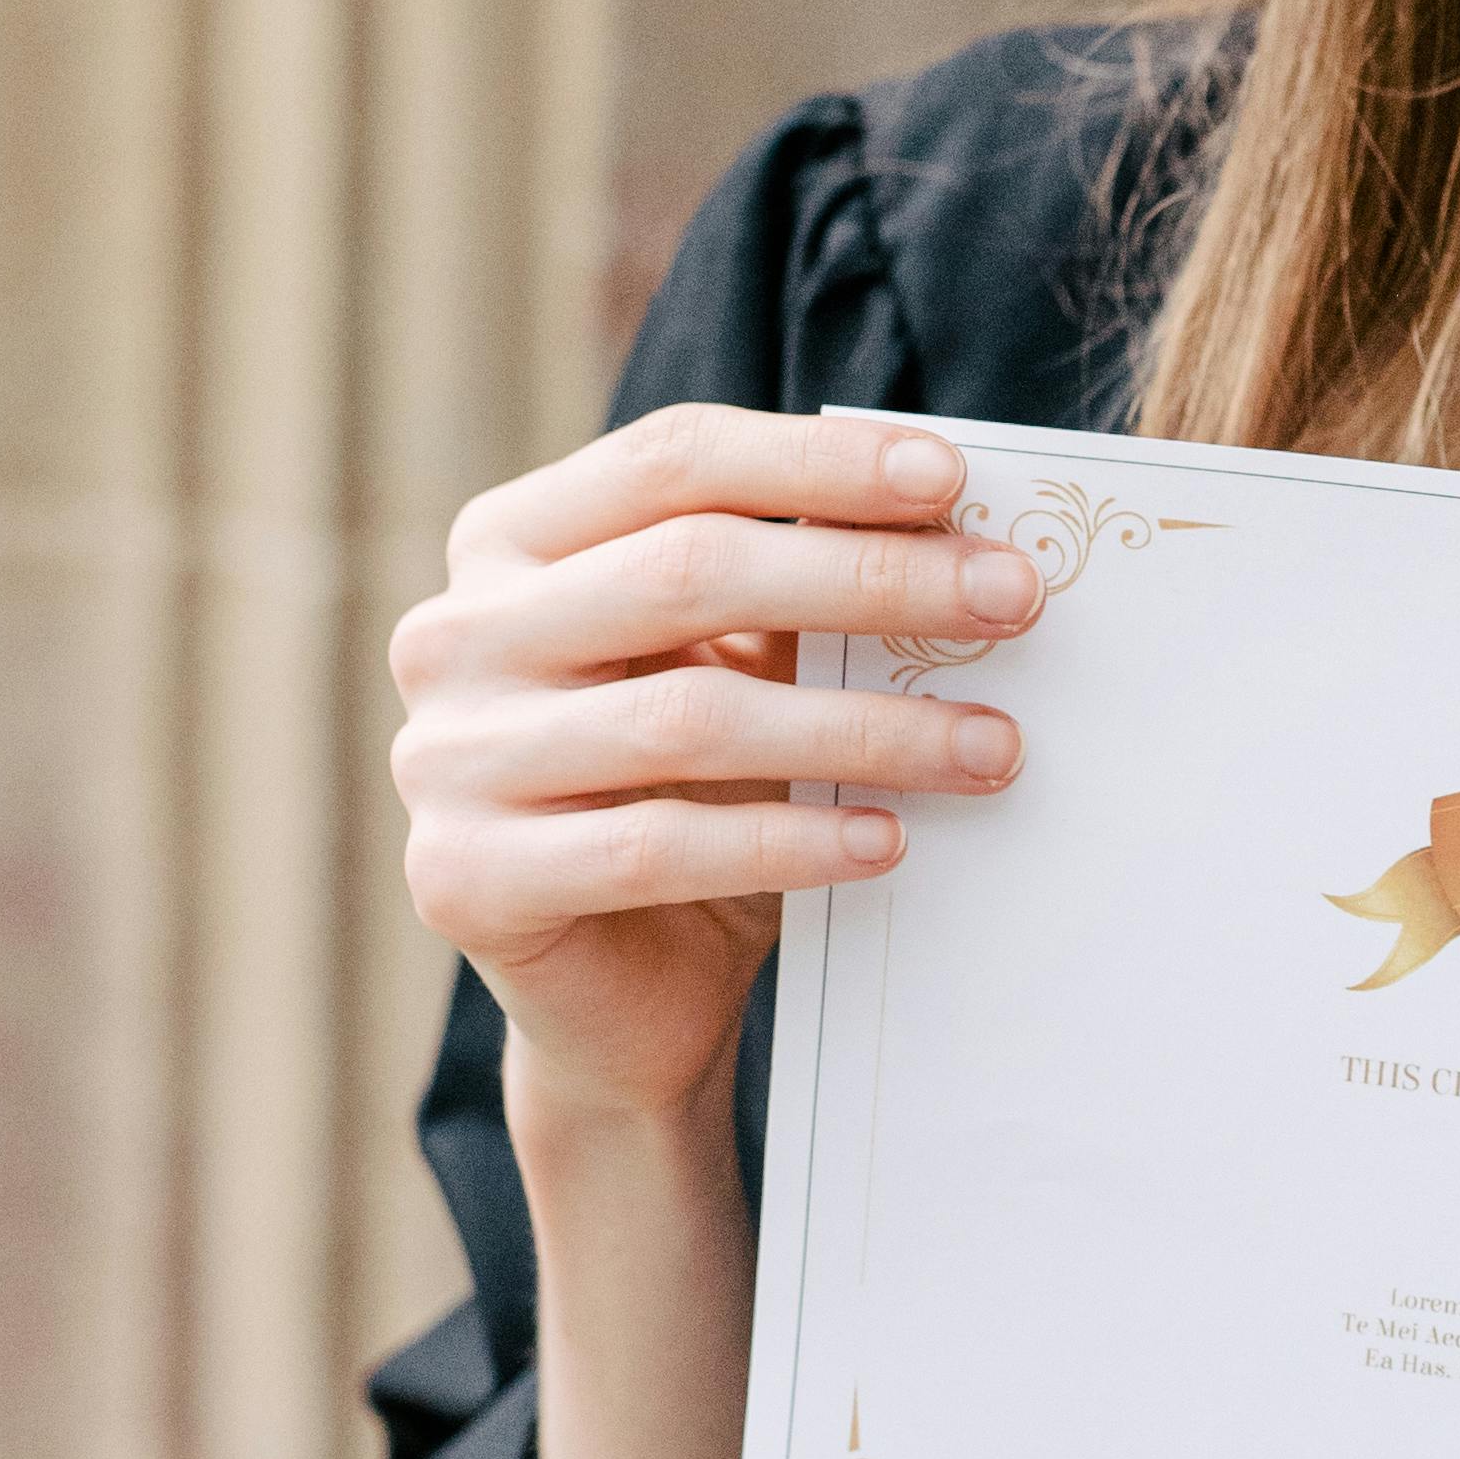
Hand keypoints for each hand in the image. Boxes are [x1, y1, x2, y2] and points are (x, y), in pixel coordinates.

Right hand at [392, 404, 1044, 1138]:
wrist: (619, 998)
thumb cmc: (696, 799)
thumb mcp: (741, 674)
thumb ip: (798, 595)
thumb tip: (958, 526)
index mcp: (508, 544)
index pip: (672, 462)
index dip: (816, 460)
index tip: (954, 479)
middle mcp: (453, 635)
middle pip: (686, 570)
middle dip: (871, 579)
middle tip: (1012, 601)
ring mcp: (446, 758)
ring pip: (688, 716)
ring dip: (865, 727)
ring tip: (994, 745)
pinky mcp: (467, 879)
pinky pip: (659, 847)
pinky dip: (793, 841)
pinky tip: (892, 839)